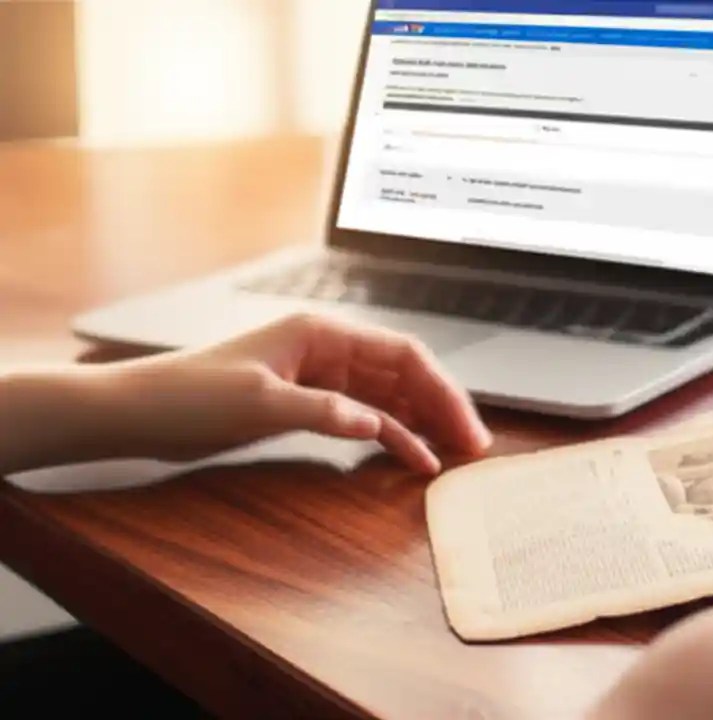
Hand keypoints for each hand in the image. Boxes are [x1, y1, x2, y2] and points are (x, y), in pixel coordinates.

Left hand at [0, 313, 490, 475]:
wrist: (138, 411)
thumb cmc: (190, 396)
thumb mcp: (258, 403)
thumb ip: (323, 410)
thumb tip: (376, 422)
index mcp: (321, 333)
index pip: (402, 354)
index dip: (442, 390)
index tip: (466, 427)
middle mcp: (327, 348)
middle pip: (404, 374)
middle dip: (442, 407)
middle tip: (473, 447)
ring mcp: (320, 375)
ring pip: (390, 396)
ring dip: (422, 423)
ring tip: (452, 454)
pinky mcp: (307, 401)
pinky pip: (364, 416)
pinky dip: (389, 435)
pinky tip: (409, 457)